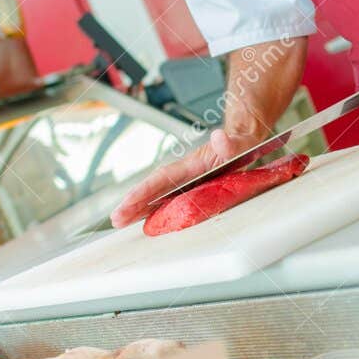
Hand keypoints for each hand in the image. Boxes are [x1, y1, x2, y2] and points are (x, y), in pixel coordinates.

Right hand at [110, 125, 258, 228]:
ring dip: (138, 207)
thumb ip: (231, 143)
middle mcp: (184, 172)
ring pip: (157, 194)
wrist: (243, 139)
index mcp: (192, 165)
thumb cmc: (242, 144)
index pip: (163, 178)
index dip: (146, 189)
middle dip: (133, 202)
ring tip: (119, 221)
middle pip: (153, 187)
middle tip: (115, 218)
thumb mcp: (241, 144)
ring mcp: (185, 181)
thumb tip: (219, 137)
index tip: (129, 200)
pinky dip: (152, 208)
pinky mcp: (189, 187)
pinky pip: (167, 199)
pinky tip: (141, 218)